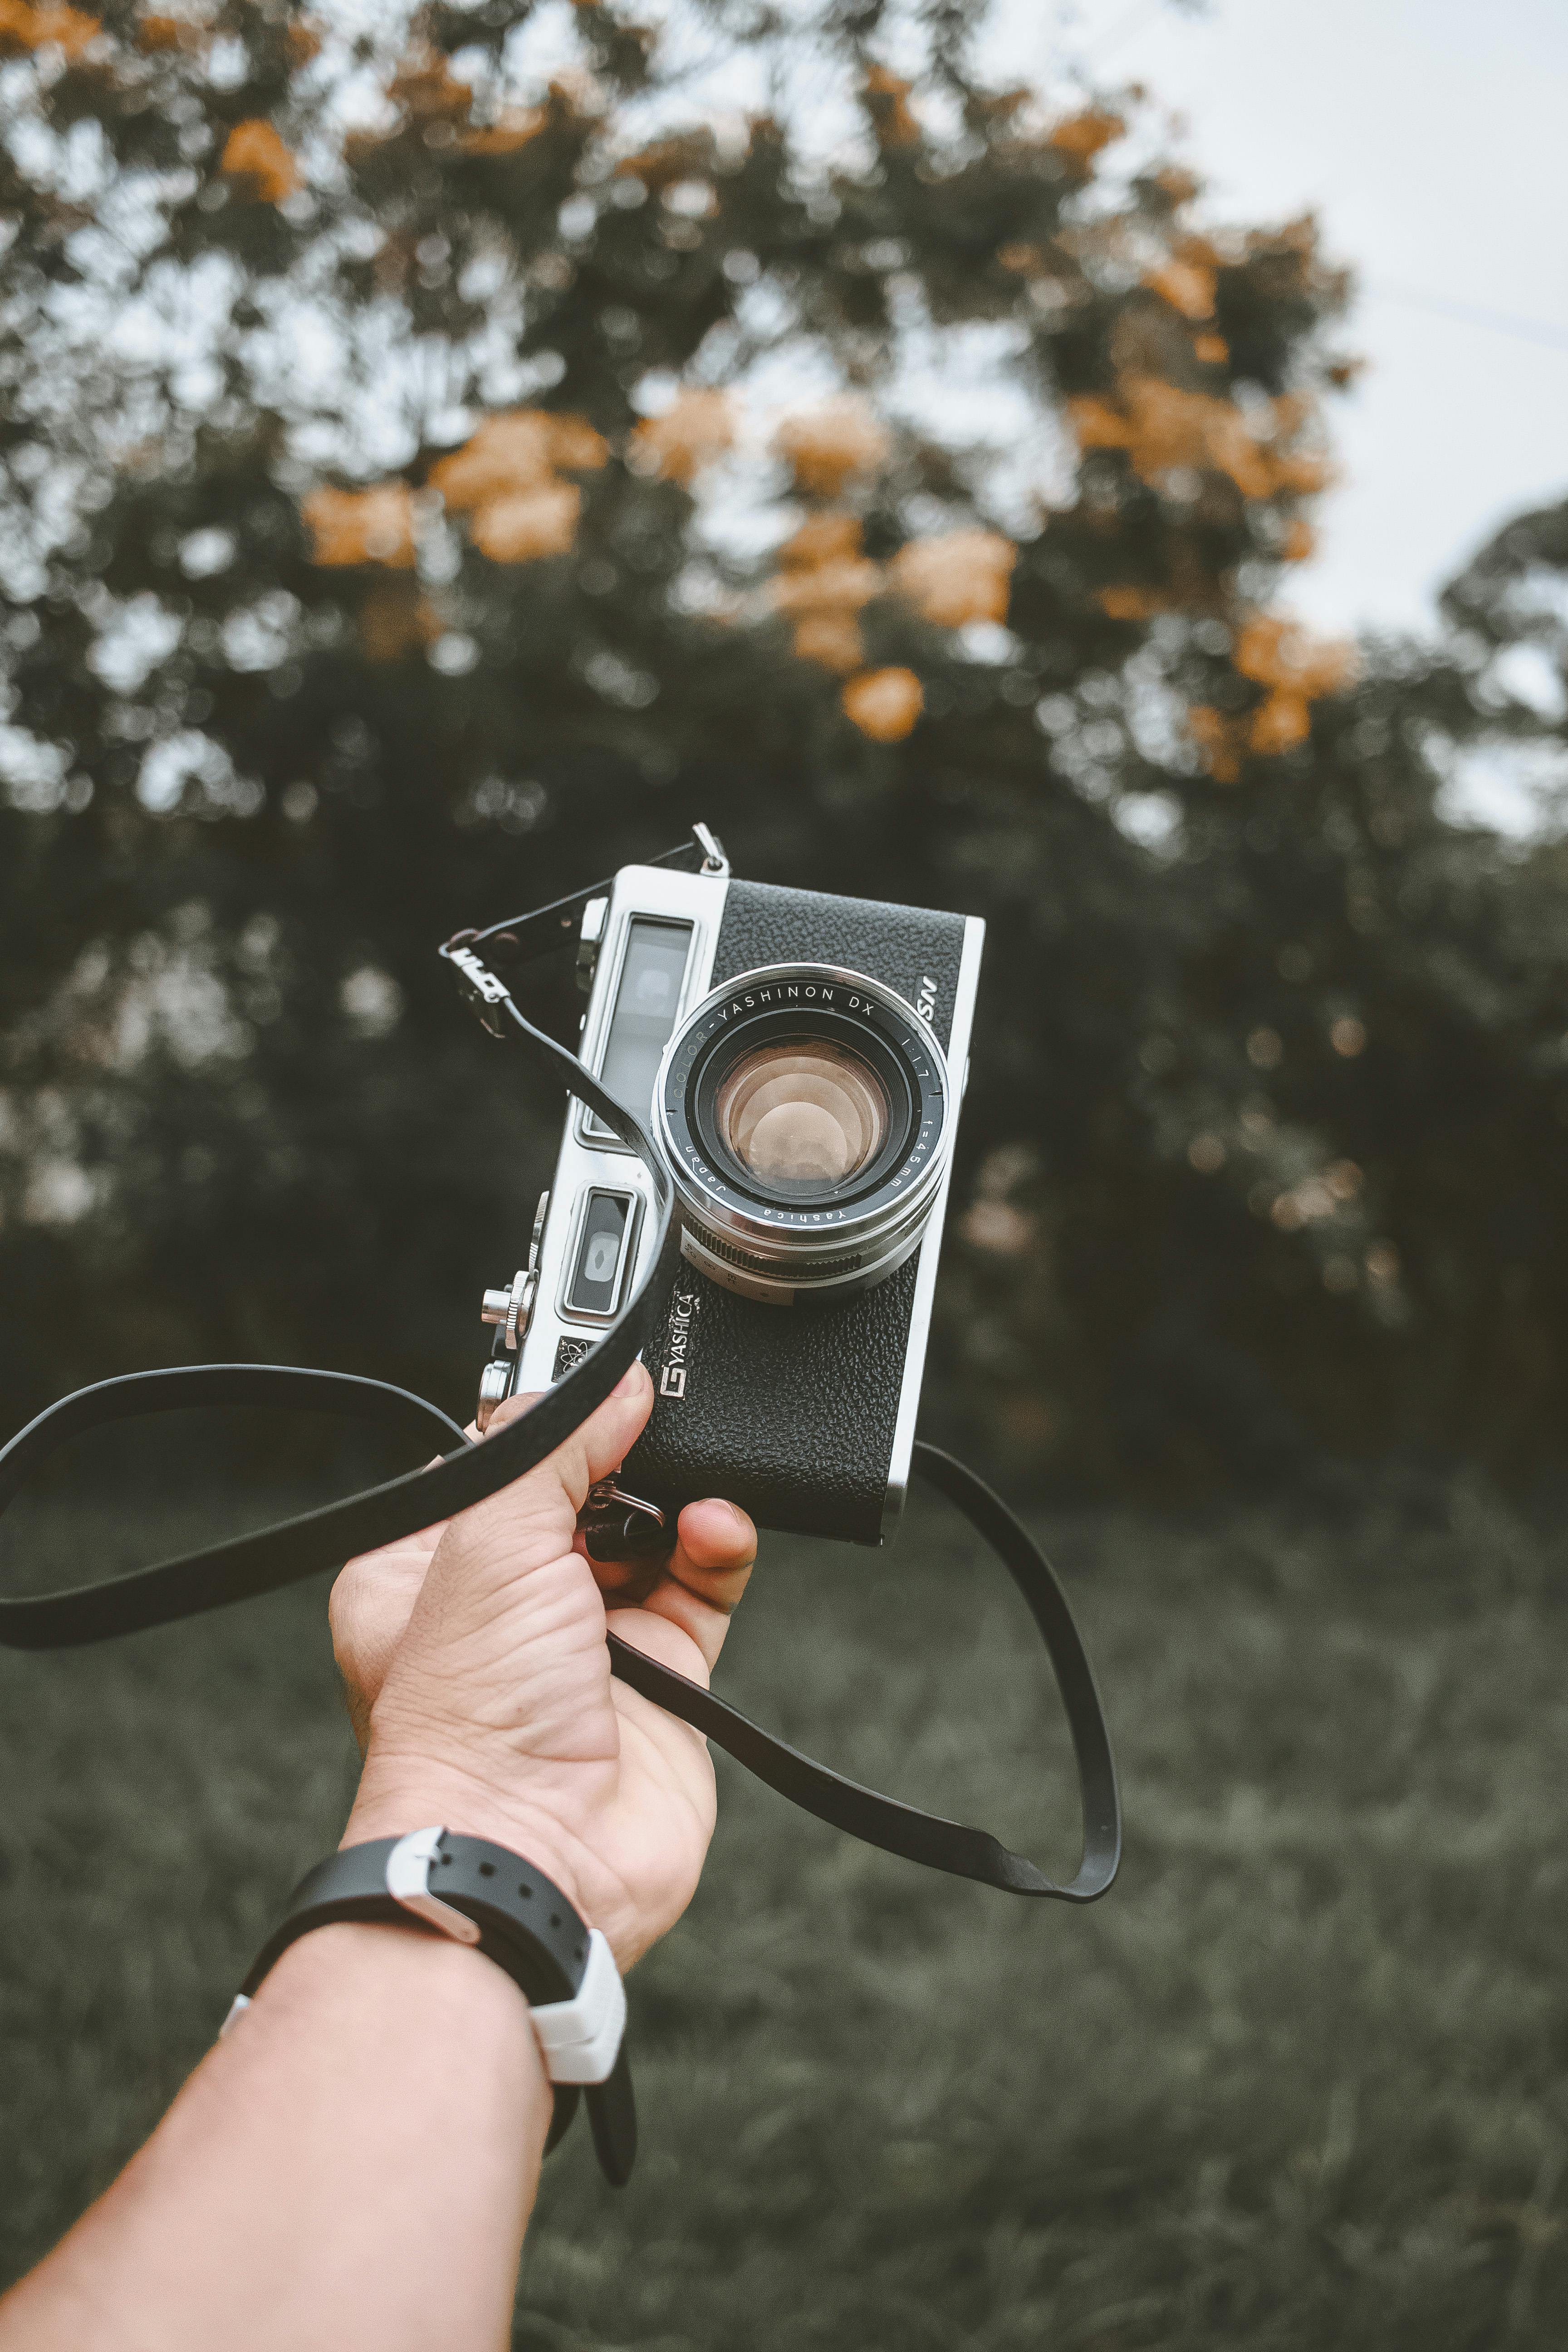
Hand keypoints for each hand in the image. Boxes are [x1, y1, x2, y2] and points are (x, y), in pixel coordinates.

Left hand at [330, 1362, 755, 1971]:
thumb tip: (610, 1387)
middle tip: (659, 1427)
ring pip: (652, 1533)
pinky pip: (703, 1585)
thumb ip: (551, 1447)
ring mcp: (588, 1644)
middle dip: (627, 1459)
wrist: (535, 1857)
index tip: (601, 1381)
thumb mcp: (489, 1542)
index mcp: (426, 1571)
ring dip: (681, 1500)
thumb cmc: (472, 1726)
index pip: (493, 1462)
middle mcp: (505, 1607)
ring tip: (693, 1492)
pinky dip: (720, 1547)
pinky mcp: (663, 1678)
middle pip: (582, 1492)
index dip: (548, 1423)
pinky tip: (720, 1528)